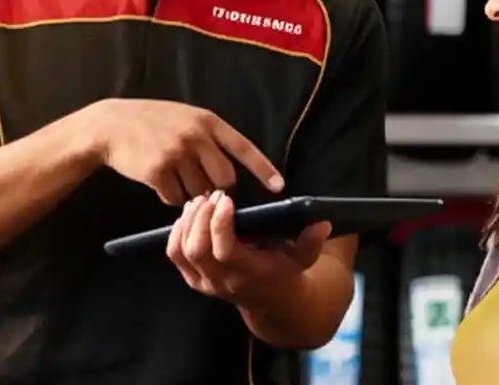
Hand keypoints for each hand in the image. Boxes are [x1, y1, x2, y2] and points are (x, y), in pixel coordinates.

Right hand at [86, 98, 284, 205]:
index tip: (279, 187)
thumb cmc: (153, 121)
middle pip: (225, 179)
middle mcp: (196, 136)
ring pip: (200, 192)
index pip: (243, 148)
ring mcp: (177, 154)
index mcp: (207, 121)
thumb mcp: (186, 117)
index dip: (263, 169)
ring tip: (176, 177)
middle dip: (218, 189)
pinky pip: (175, 199)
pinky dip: (170, 196)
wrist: (112, 125)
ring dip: (192, 193)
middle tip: (205, 187)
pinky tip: (160, 182)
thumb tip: (229, 173)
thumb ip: (208, 138)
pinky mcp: (158, 171)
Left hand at [166, 189, 331, 309]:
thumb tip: (323, 224)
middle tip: (212, 195)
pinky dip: (176, 232)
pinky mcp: (194, 279)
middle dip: (201, 217)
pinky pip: (175, 255)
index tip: (227, 199)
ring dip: (188, 222)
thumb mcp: (304, 258)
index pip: (224, 250)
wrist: (273, 303)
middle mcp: (222, 281)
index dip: (220, 223)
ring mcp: (205, 283)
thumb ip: (311, 242)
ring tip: (200, 201)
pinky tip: (189, 214)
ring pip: (181, 251)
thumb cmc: (288, 273)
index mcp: (248, 274)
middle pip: (196, 249)